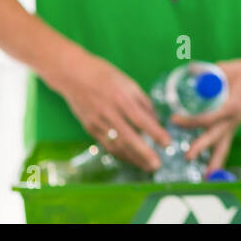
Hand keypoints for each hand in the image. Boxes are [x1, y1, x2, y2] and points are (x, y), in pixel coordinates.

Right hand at [58, 52, 168, 170]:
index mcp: (121, 97)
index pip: (141, 119)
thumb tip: (156, 120)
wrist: (73, 74)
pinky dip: (119, 154)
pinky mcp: (89, 128)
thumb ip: (143, 102)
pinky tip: (130, 159)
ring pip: (116, 145)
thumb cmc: (105, 75)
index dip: (155, 132)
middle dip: (144, 153)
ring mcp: (97, 121)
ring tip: (147, 167)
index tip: (167, 143)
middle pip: (128, 137)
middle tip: (157, 165)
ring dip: (132, 158)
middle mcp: (108, 112)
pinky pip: (106, 145)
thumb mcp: (128, 82)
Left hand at [170, 57, 240, 171]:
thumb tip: (190, 69)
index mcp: (233, 104)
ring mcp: (234, 124)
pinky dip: (217, 157)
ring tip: (205, 178)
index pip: (210, 116)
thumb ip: (209, 72)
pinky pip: (224, 144)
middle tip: (188, 157)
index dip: (192, 119)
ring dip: (213, 162)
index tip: (174, 119)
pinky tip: (210, 170)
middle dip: (201, 146)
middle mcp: (233, 118)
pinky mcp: (233, 126)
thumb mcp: (228, 68)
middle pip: (215, 136)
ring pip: (223, 146)